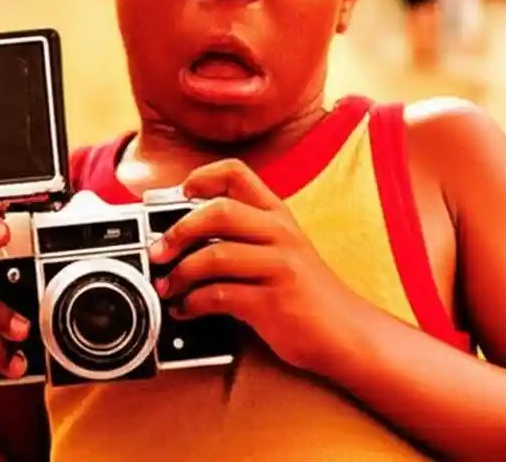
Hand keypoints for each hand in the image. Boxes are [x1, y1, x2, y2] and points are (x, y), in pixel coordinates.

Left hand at [149, 159, 356, 372]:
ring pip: (213, 256)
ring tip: (167, 288)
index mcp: (278, 215)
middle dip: (178, 231)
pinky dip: (193, 304)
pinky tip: (186, 310)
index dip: (201, 177)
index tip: (180, 194)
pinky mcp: (273, 302)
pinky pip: (220, 296)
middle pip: (217, 212)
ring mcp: (279, 267)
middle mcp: (280, 234)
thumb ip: (244, 235)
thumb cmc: (306, 292)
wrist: (347, 332)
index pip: (236, 173)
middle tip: (158, 251)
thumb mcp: (283, 249)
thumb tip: (185, 235)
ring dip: (179, 274)